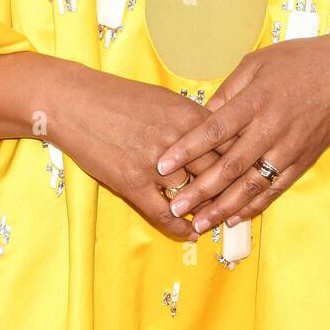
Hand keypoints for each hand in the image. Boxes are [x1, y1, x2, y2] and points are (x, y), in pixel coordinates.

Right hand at [49, 62, 236, 242]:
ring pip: (195, 196)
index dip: (245, 164)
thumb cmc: (120, 97)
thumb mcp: (164, 100)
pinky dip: (180, 227)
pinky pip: (164, 214)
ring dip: (209, 211)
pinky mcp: (133, 183)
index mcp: (190, 116)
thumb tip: (215, 140)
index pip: (232, 146)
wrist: (76, 102)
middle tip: (242, 206)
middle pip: (220, 173)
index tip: (253, 176)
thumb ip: (191, 121)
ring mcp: (156, 164)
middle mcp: (179, 140)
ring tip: (219, 222)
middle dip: (233, 192)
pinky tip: (190, 232)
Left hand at [152, 32, 329, 233]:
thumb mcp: (256, 63)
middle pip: (229, 165)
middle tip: (174, 206)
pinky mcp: (302, 161)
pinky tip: (234, 217)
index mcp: (255, 100)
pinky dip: (254, 206)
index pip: (213, 131)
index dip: (186, 150)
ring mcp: (288, 148)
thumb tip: (202, 115)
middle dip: (199, 189)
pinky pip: (274, 189)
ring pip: (251, 185)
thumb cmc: (298, 62)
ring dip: (223, 207)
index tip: (162, 164)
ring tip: (199, 223)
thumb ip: (228, 91)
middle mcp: (270, 128)